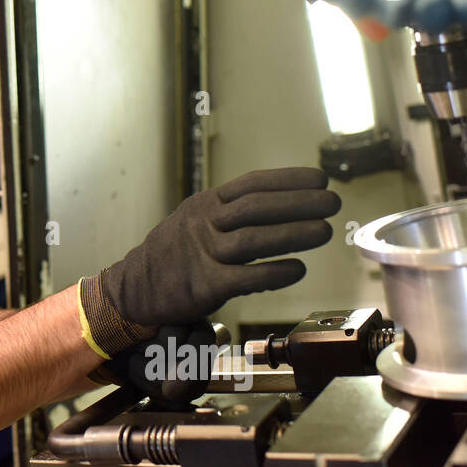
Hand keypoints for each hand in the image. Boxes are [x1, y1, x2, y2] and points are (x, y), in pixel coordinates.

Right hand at [80, 168, 340, 354]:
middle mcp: (204, 223)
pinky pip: (245, 277)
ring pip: (254, 239)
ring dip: (293, 234)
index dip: (289, 180)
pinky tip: (299, 269)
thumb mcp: (196, 219)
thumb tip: (282, 204)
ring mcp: (203, 253)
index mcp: (206, 204)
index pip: (252, 184)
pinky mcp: (204, 285)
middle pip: (257, 208)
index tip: (321, 178)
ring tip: (325, 231)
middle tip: (332, 202)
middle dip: (299, 203)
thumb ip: (231, 213)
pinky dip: (274, 273)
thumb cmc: (174, 254)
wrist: (134, 287)